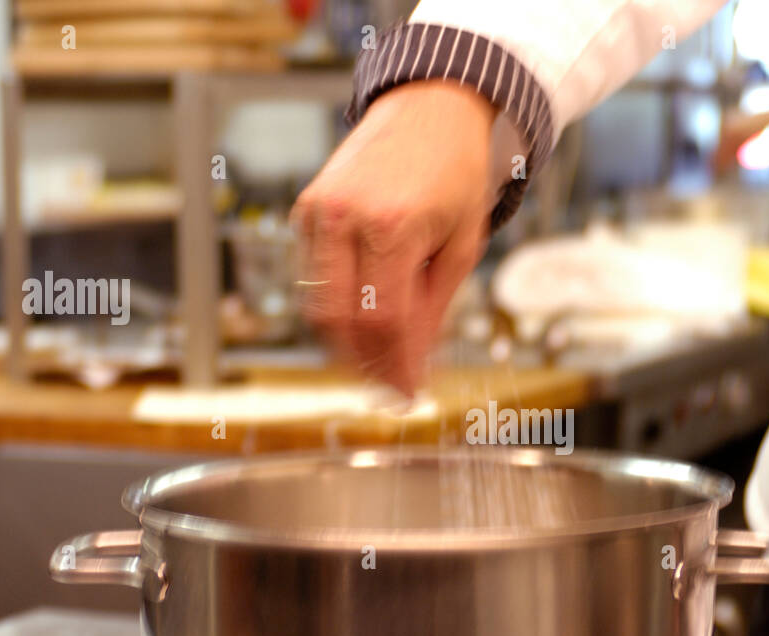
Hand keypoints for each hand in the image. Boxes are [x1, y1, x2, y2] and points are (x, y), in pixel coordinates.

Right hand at [293, 80, 498, 394]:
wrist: (431, 107)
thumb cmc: (456, 172)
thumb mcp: (462, 243)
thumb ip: (434, 307)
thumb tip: (415, 367)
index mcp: (392, 225)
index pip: (385, 321)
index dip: (395, 366)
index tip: (407, 395)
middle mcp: (346, 217)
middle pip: (342, 321)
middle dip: (366, 363)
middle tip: (390, 387)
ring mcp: (319, 210)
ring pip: (320, 305)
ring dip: (348, 342)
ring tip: (380, 361)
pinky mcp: (306, 208)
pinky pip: (315, 277)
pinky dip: (338, 306)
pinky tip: (365, 320)